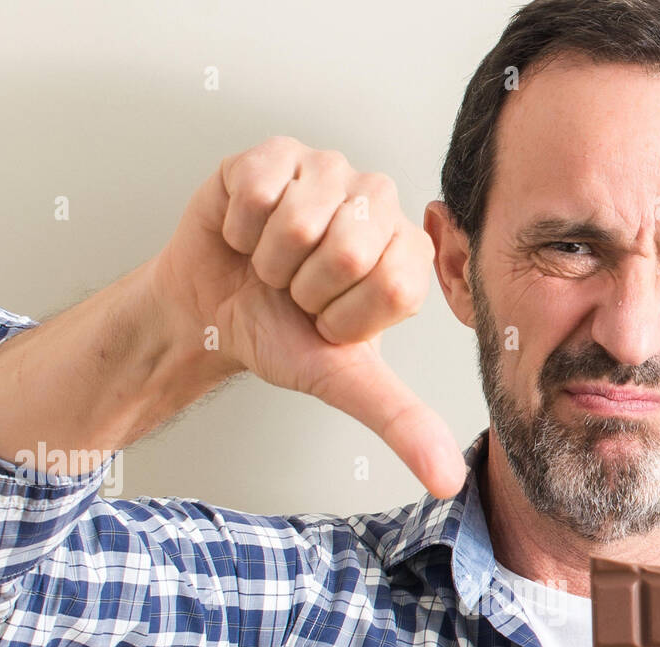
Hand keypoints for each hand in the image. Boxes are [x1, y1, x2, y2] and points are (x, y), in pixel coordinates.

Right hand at [151, 135, 466, 497]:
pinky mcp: (275, 152)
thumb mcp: (346, 383)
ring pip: (300, 221)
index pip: (389, 285)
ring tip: (271, 265)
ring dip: (270, 261)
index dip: (344, 317)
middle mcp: (377, 202)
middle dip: (306, 289)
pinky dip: (239, 229)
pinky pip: (259, 191)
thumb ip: (402, 422)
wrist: (212, 312)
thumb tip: (447, 480)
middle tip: (296, 292)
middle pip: (350, 250)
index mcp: (408, 252)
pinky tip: (245, 235)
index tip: (328, 321)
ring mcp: (327, 169)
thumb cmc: (283, 336)